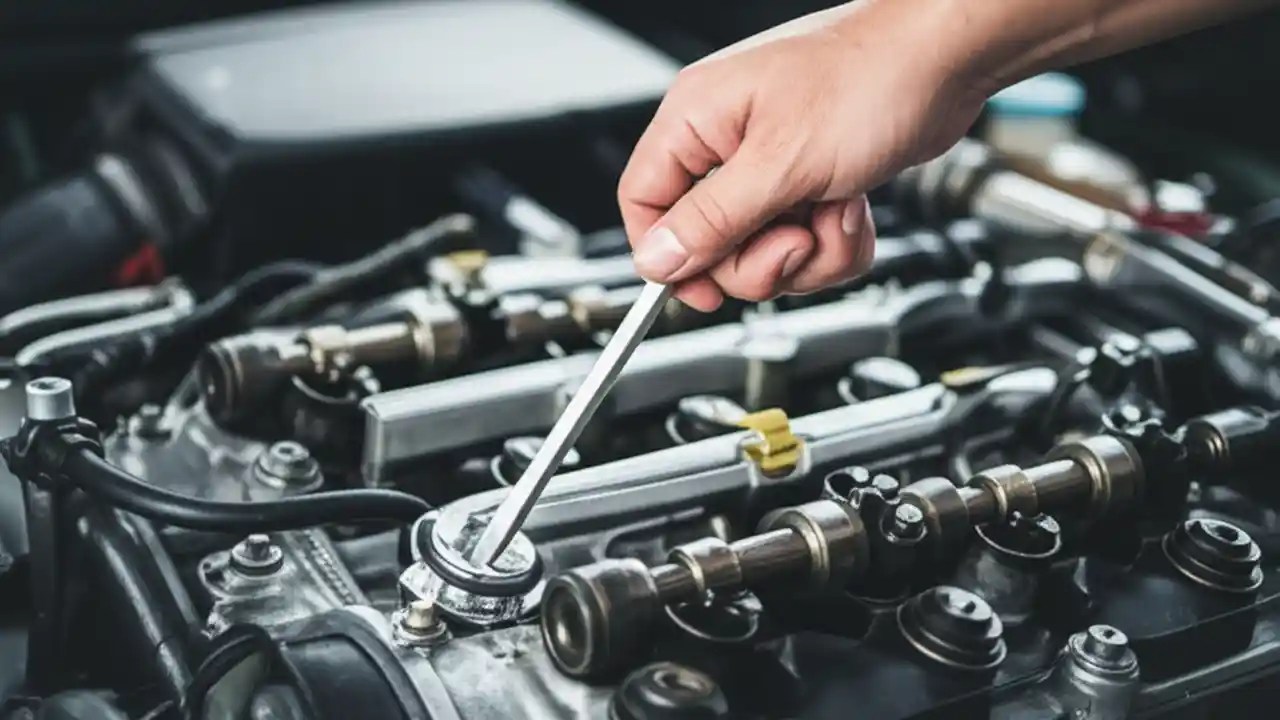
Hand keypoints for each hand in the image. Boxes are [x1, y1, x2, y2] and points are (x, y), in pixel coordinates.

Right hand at [618, 1, 994, 310]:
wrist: (948, 61)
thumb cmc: (870, 79)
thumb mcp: (780, 164)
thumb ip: (711, 220)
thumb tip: (656, 261)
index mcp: (697, 119)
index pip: (645, 202)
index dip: (669, 256)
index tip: (702, 290)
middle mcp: (727, 142)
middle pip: (709, 244)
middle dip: (762, 258)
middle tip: (797, 238)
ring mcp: (771, 164)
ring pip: (762, 251)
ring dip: (810, 253)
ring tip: (837, 213)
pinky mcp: (811, 182)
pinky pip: (804, 243)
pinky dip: (835, 242)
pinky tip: (854, 212)